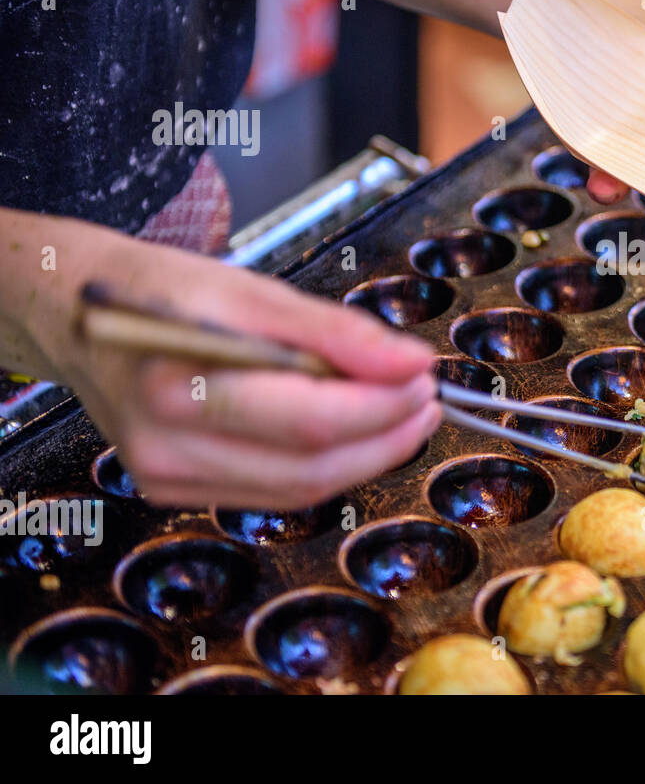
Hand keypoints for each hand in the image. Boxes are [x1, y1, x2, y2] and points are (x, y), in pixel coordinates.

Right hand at [45, 230, 438, 509]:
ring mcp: (166, 477)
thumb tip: (412, 362)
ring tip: (404, 415)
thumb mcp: (255, 291)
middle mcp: (167, 444)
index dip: (382, 404)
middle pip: (310, 466)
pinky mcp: (174, 489)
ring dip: (366, 456)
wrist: (78, 313)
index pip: (310, 419)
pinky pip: (273, 493)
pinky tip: (354, 434)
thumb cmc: (165, 291)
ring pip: (299, 490)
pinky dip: (325, 467)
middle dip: (386, 436)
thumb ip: (337, 333)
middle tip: (427, 399)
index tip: (426, 373)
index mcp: (180, 383)